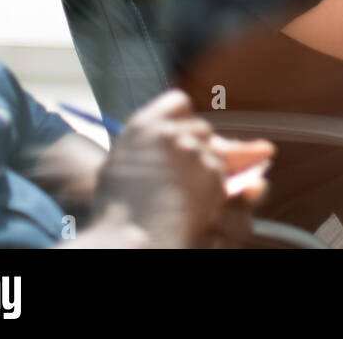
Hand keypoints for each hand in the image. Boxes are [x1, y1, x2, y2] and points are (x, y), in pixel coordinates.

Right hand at [90, 90, 273, 247]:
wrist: (131, 240)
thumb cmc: (120, 209)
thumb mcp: (121, 164)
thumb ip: (148, 140)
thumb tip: (174, 132)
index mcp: (144, 126)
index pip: (178, 101)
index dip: (182, 119)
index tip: (178, 137)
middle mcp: (171, 133)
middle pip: (203, 128)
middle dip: (200, 146)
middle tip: (182, 173)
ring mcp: (195, 152)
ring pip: (216, 152)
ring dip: (208, 169)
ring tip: (182, 193)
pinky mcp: (213, 173)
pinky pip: (221, 175)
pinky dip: (214, 188)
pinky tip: (194, 203)